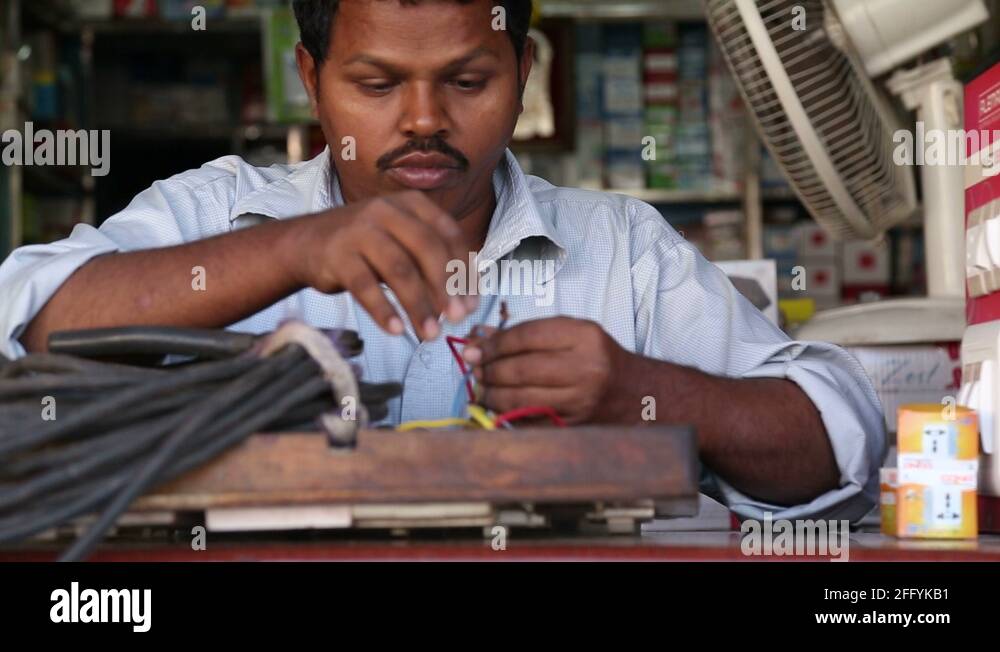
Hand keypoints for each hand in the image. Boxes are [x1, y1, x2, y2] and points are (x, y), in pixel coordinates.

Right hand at [292, 191, 474, 339]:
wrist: (306, 243)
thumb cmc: (365, 247)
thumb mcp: (402, 243)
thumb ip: (431, 264)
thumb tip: (465, 302)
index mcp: (411, 204)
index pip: (448, 235)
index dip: (464, 271)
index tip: (472, 304)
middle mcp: (386, 210)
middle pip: (427, 250)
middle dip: (446, 288)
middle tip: (457, 319)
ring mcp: (359, 230)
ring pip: (399, 269)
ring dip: (419, 305)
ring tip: (430, 334)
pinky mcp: (337, 254)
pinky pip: (365, 286)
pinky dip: (383, 310)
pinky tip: (397, 330)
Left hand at [462, 317, 629, 424]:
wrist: (633, 392)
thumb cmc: (595, 357)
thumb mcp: (569, 334)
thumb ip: (526, 334)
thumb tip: (477, 338)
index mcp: (584, 337)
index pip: (527, 336)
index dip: (494, 344)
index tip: (475, 349)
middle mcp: (585, 368)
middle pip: (521, 369)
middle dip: (489, 370)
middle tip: (474, 370)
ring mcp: (579, 401)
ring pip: (520, 399)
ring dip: (492, 395)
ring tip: (481, 389)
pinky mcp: (573, 426)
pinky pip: (529, 422)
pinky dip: (505, 416)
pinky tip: (496, 408)